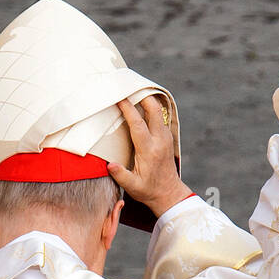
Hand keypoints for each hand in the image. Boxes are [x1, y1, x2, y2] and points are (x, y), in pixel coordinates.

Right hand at [107, 97, 191, 217]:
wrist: (168, 193)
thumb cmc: (148, 190)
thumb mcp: (133, 187)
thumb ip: (121, 176)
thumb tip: (110, 165)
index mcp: (149, 151)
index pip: (138, 125)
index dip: (128, 110)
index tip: (119, 98)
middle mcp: (160, 141)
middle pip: (154, 110)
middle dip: (142, 96)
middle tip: (128, 86)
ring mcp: (165, 137)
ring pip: (158, 111)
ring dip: (147, 99)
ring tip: (133, 90)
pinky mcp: (166, 137)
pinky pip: (159, 116)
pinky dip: (150, 106)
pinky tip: (141, 102)